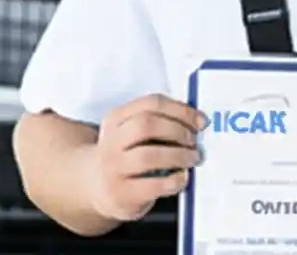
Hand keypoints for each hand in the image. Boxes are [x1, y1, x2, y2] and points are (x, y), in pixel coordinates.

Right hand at [87, 93, 205, 221]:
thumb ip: (156, 122)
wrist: (96, 186)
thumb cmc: (124, 155)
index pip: (151, 104)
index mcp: (115, 118)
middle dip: (178, 131)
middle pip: (146, 125)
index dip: (180, 110)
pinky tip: (181, 178)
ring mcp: (114, 168)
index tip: (200, 120)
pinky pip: (153, 185)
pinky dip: (174, 180)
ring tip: (193, 158)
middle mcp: (111, 141)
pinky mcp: (122, 193)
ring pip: (148, 155)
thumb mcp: (129, 132)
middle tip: (194, 141)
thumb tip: (196, 121)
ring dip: (179, 156)